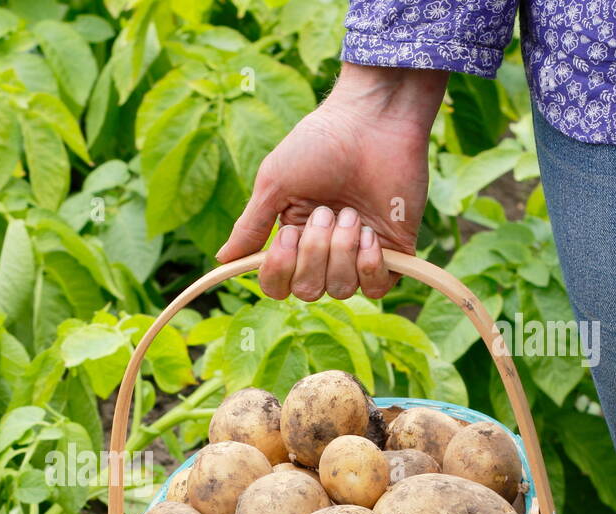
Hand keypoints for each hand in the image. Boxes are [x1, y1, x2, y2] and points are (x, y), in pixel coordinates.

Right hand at [217, 65, 446, 301]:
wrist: (372, 121)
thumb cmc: (320, 144)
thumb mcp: (274, 184)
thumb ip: (251, 226)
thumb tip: (222, 260)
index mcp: (293, 238)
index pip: (277, 285)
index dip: (279, 270)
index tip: (286, 235)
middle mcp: (325, 252)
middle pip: (307, 290)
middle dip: (314, 253)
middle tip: (326, 211)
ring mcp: (359, 253)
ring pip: (341, 289)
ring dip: (342, 252)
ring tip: (351, 213)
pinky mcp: (394, 251)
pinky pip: (376, 288)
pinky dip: (369, 267)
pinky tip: (369, 235)